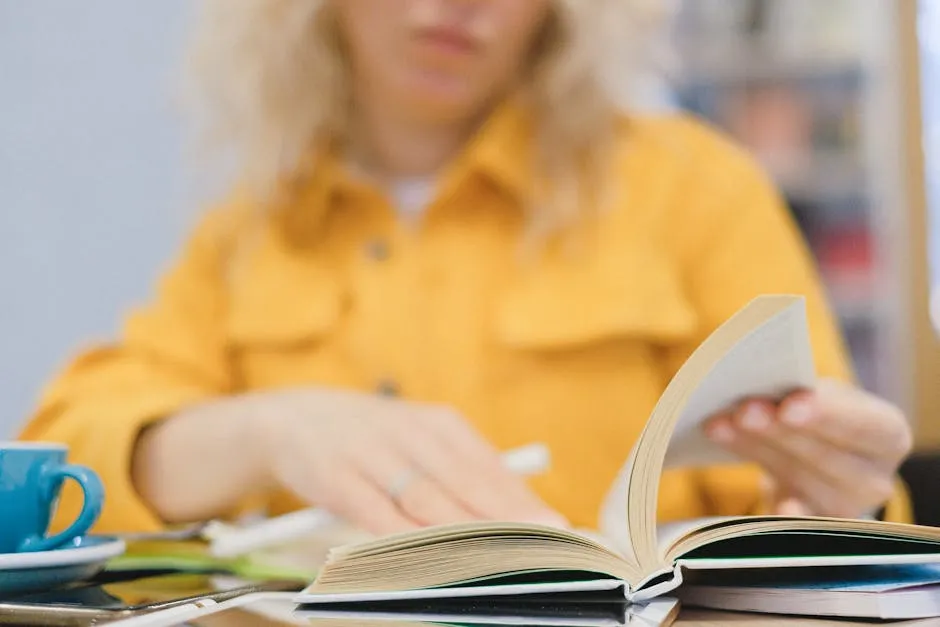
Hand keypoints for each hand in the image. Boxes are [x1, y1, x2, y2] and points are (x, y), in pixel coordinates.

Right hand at [251, 388, 565, 534]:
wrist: (293, 419)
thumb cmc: (373, 439)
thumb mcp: (420, 438)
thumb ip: (464, 470)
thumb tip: (521, 510)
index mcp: (440, 423)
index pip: (490, 466)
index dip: (523, 500)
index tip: (556, 528)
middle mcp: (411, 433)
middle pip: (466, 483)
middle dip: (507, 518)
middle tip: (543, 545)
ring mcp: (373, 455)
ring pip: (427, 499)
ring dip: (466, 531)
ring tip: (501, 557)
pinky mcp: (337, 479)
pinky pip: (377, 515)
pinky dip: (405, 539)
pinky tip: (430, 558)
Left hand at [703, 379, 911, 518]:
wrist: (813, 458)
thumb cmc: (818, 419)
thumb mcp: (821, 399)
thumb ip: (800, 396)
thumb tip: (756, 393)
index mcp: (887, 434)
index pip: (861, 425)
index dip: (826, 415)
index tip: (789, 406)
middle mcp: (874, 478)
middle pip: (825, 455)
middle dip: (779, 432)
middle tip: (743, 412)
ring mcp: (843, 507)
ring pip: (797, 478)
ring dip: (754, 450)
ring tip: (719, 427)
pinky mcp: (810, 524)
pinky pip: (789, 518)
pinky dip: (774, 507)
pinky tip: (761, 499)